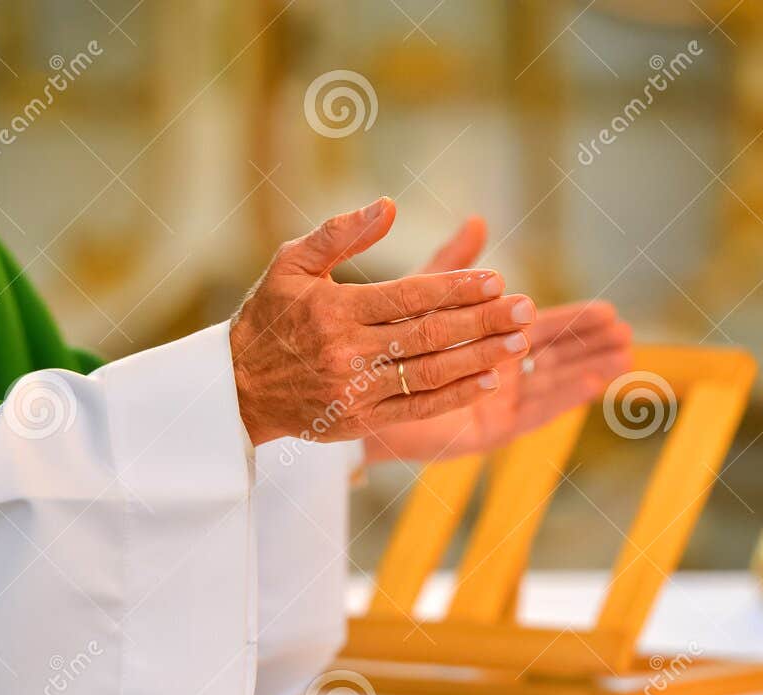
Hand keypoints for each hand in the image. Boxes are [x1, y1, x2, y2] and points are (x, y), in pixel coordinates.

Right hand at [229, 198, 532, 445]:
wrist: (237, 388)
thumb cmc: (268, 317)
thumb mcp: (291, 263)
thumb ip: (341, 232)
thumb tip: (390, 206)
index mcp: (334, 309)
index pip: (409, 296)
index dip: (456, 288)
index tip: (496, 280)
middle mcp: (347, 351)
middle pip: (429, 335)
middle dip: (483, 321)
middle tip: (525, 309)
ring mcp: (355, 390)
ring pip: (430, 373)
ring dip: (480, 358)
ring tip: (520, 343)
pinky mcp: (360, 421)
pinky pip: (417, 409)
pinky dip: (455, 396)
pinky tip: (488, 382)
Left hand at [362, 217, 632, 463]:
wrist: (342, 389)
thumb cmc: (375, 340)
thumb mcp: (419, 295)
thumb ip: (452, 264)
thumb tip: (479, 220)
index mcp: (486, 343)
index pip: (539, 328)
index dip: (574, 320)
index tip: (608, 309)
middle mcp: (495, 375)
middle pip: (554, 356)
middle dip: (590, 344)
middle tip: (626, 330)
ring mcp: (493, 404)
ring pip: (550, 383)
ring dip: (587, 369)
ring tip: (624, 356)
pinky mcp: (486, 430)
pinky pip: (532, 412)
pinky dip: (564, 397)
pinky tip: (595, 384)